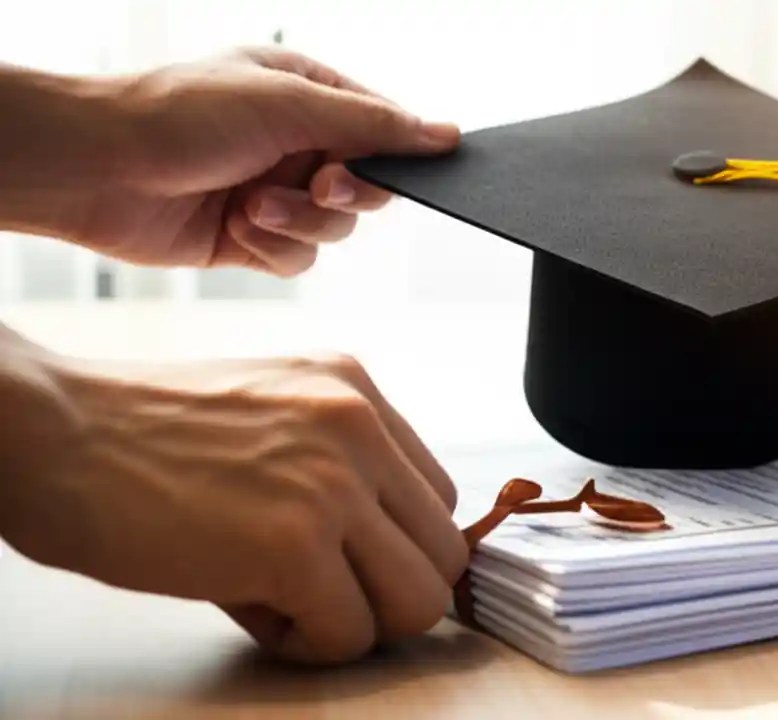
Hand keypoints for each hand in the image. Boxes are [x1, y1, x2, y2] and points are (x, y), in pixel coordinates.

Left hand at [0, 48, 456, 275]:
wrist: (97, 169)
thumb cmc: (181, 115)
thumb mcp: (290, 104)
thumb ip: (374, 125)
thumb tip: (446, 134)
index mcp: (307, 94)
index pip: (382, 130)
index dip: (389, 157)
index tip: (378, 169)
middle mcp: (296, 143)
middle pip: (366, 188)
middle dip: (338, 193)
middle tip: (314, 183)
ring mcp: (275, 191)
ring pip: (335, 229)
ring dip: (298, 222)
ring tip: (252, 204)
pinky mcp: (252, 238)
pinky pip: (299, 259)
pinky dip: (273, 248)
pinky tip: (236, 227)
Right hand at [0, 337, 466, 664]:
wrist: (49, 433)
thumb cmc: (142, 436)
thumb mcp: (271, 412)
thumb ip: (341, 463)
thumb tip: (391, 553)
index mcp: (357, 390)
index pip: (438, 498)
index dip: (390, 545)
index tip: (336, 557)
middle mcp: (360, 427)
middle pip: (445, 554)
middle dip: (386, 593)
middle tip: (318, 594)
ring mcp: (333, 484)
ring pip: (420, 603)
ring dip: (357, 623)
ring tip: (287, 603)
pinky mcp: (294, 545)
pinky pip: (349, 636)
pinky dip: (304, 643)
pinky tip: (249, 607)